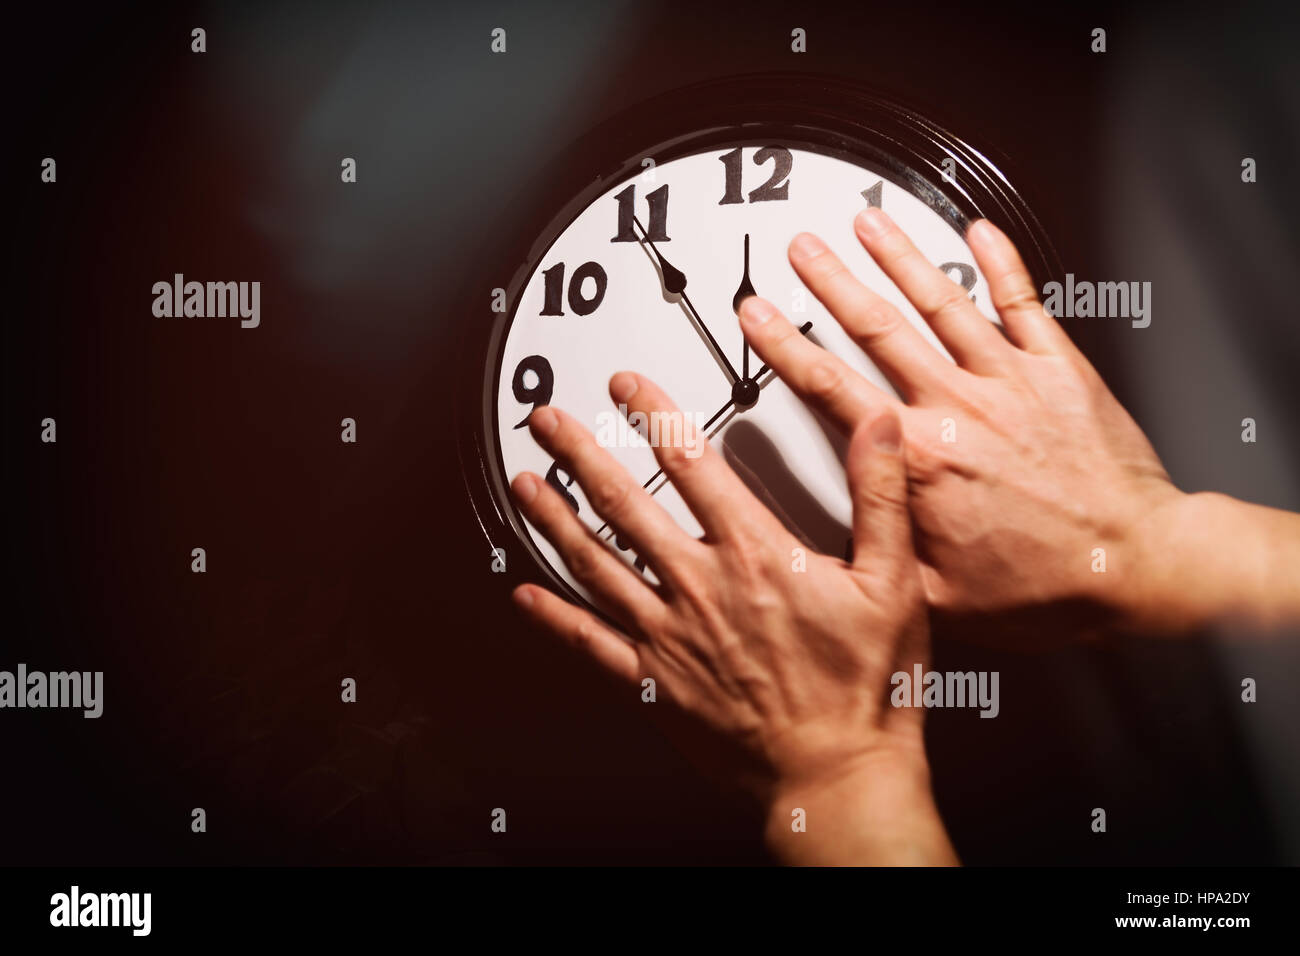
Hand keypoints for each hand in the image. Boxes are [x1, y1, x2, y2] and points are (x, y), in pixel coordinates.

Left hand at [510, 373, 954, 864]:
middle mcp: (701, 588)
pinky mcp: (656, 682)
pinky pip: (592, 643)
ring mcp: (671, 635)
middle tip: (549, 424)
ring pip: (596, 564)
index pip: (690, 463)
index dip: (652, 415)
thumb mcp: (894, 582)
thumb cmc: (865, 689)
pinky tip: (527, 595)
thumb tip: (877, 430)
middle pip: (624, 505)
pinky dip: (555, 617)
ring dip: (555, 519)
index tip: (626, 388)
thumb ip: (881, 496)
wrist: (836, 775)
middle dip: (580, 455)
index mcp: (755, 555)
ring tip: (527, 485)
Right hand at [739, 208, 1299, 637]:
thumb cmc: (1045, 586)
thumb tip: (831, 540)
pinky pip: (1023, 303)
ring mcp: (1009, 380)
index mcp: (921, 458)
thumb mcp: (932, 595)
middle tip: (802, 249)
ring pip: (942, 303)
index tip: (761, 317)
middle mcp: (960, 406)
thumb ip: (875, 551)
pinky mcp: (1058, 371)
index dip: (787, 347)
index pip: (834, 388)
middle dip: (831, 282)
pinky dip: (1000, 263)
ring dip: (899, 257)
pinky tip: (979, 231)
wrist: (1134, 567)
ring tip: (868, 223)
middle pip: (879, 328)